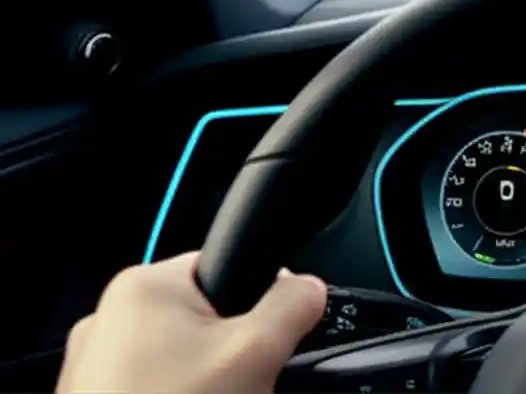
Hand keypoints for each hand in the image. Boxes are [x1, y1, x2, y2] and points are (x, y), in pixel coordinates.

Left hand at [56, 252, 325, 393]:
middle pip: (204, 318)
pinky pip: (152, 384)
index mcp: (144, 286)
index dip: (257, 304)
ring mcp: (92, 362)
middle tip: (236, 386)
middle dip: (228, 352)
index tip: (259, 344)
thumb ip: (292, 306)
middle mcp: (107, 316)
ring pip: (178, 357)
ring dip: (202, 379)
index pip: (224, 267)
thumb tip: (308, 287)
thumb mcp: (256, 353)